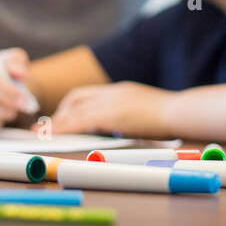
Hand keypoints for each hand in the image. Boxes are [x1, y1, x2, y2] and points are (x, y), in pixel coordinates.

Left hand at [50, 81, 169, 137]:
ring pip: (75, 109)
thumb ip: (129, 116)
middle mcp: (113, 92)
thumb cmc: (170, 116)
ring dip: (58, 121)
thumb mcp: (145, 111)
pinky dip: (66, 127)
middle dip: (61, 112)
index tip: (62, 116)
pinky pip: (81, 120)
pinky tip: (56, 135)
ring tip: (45, 133)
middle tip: (49, 127)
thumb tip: (118, 129)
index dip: (71, 105)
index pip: (88, 94)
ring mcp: (112, 101)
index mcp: (121, 91)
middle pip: (77, 98)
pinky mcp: (112, 114)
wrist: (180, 111)